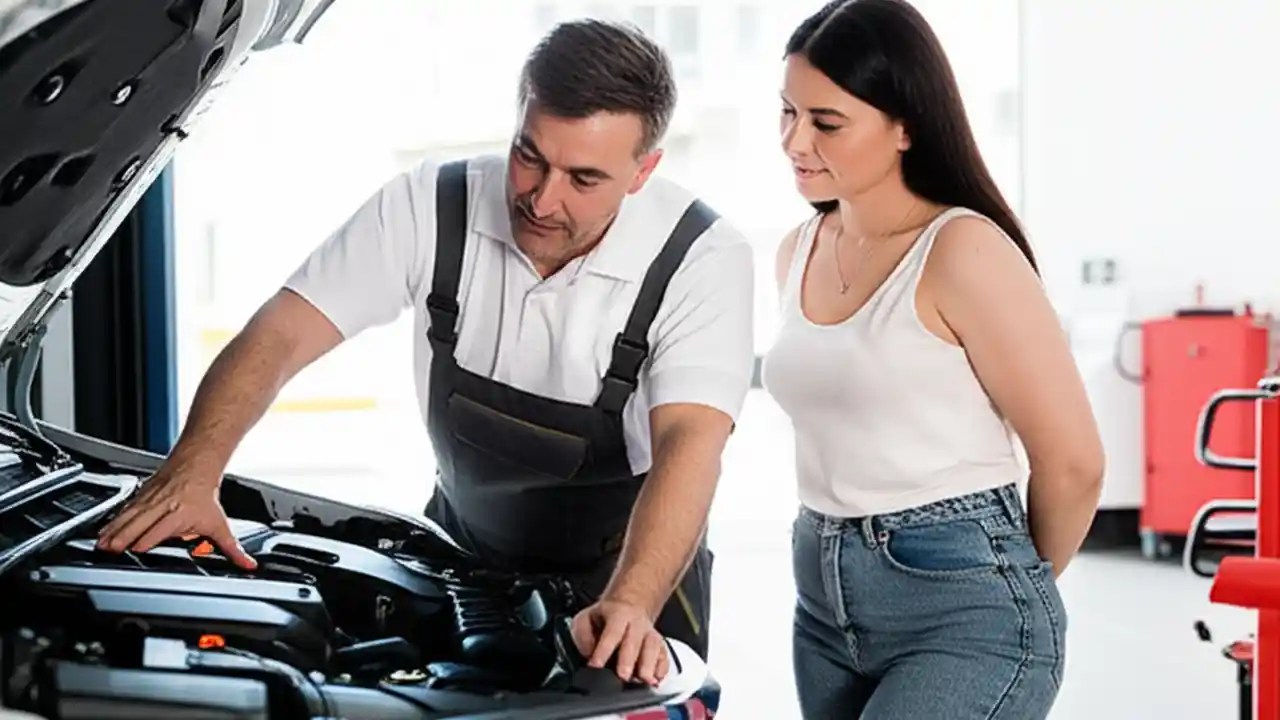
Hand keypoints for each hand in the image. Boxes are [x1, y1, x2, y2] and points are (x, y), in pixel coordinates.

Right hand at [96, 462, 255, 569]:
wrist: (196, 466)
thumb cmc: (205, 497)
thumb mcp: (220, 525)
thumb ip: (232, 549)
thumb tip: (248, 565)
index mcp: (179, 515)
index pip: (160, 530)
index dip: (148, 540)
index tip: (136, 551)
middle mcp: (161, 507)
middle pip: (139, 524)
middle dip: (123, 537)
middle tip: (108, 550)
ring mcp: (149, 500)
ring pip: (128, 516)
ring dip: (113, 530)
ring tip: (100, 543)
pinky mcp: (141, 496)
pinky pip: (124, 509)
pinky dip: (112, 519)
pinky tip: (103, 529)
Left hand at [570, 598, 669, 685]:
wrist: (634, 602)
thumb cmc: (608, 615)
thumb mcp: (587, 616)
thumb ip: (584, 634)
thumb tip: (589, 653)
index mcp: (618, 614)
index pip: (611, 632)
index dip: (603, 650)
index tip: (596, 665)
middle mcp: (637, 624)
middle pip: (634, 641)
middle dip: (629, 660)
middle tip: (623, 676)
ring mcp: (650, 635)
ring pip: (653, 647)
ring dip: (649, 665)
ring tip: (644, 680)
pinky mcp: (659, 646)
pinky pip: (664, 656)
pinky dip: (662, 669)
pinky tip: (656, 679)